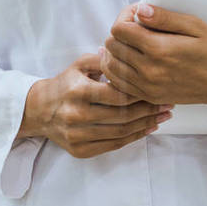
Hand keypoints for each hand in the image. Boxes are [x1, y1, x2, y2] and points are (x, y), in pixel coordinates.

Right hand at [17, 53, 173, 158]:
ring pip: (120, 133)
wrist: (39, 110)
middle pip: (122, 115)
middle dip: (148, 110)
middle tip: (167, 104)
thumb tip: (127, 55)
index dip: (141, 93)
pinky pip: (112, 145)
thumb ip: (103, 60)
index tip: (159, 89)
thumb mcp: (79, 65)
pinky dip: (133, 138)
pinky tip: (147, 129)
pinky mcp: (79, 150)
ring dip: (145, 125)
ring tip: (162, 117)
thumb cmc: (65, 84)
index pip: (117, 95)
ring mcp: (77, 135)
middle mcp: (76, 115)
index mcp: (78, 90)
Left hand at [100, 3, 206, 119]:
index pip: (119, 29)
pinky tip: (129, 61)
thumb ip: (164, 18)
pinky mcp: (150, 97)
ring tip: (130, 43)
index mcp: (160, 50)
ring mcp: (148, 87)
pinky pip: (120, 85)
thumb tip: (140, 10)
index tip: (137, 14)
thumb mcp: (195, 26)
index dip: (125, 16)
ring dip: (115, 51)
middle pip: (112, 46)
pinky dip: (118, 71)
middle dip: (119, 31)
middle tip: (135, 26)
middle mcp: (150, 71)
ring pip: (111, 67)